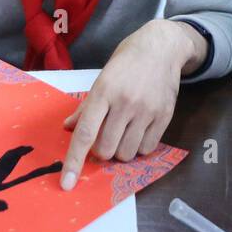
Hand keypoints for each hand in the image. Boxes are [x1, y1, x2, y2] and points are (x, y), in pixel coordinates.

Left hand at [59, 19, 196, 188]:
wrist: (161, 48)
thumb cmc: (126, 62)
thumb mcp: (101, 78)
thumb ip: (86, 106)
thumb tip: (68, 128)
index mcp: (104, 91)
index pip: (86, 133)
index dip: (74, 161)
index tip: (67, 183)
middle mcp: (125, 102)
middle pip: (106, 149)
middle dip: (101, 151)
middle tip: (105, 137)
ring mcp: (147, 110)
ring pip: (126, 153)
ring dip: (120, 151)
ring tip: (123, 133)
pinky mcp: (164, 116)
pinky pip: (147, 149)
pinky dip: (139, 147)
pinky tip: (138, 131)